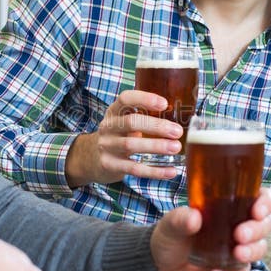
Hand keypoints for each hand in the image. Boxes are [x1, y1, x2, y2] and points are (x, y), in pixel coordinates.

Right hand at [65, 89, 183, 186]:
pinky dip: (154, 171)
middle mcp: (108, 127)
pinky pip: (134, 169)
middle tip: (177, 131)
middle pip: (131, 122)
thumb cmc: (117, 136)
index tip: (164, 103)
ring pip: (131, 145)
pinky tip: (171, 171)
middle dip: (156, 126)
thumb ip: (143, 117)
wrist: (89, 158)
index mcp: (114, 112)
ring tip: (176, 148)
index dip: (144, 99)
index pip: (125, 98)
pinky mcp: (110, 165)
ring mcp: (107, 147)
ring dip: (156, 146)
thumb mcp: (123, 122)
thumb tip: (181, 115)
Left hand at [150, 187, 270, 270]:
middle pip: (264, 224)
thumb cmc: (171, 237)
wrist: (162, 268)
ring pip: (260, 249)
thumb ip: (179, 219)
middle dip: (258, 229)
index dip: (265, 202)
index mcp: (229, 207)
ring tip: (236, 254)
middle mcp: (239, 227)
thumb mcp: (170, 225)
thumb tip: (194, 217)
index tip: (257, 210)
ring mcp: (238, 251)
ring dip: (252, 251)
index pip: (258, 199)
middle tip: (240, 234)